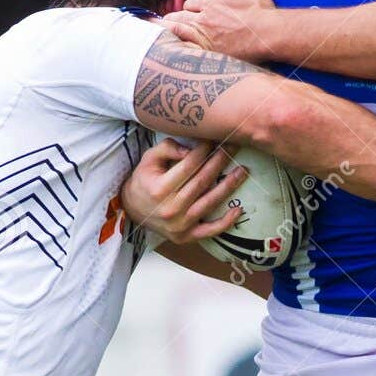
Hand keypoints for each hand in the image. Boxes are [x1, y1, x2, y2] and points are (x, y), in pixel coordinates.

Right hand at [121, 137, 247, 244]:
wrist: (132, 211)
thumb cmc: (144, 181)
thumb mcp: (148, 160)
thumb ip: (166, 149)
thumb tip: (190, 150)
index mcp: (159, 188)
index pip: (188, 166)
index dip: (204, 151)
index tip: (215, 138)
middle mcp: (170, 208)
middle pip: (202, 181)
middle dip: (220, 161)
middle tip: (235, 146)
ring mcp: (180, 225)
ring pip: (210, 202)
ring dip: (229, 186)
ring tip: (243, 171)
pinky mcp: (186, 237)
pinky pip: (210, 231)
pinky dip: (226, 222)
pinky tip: (238, 209)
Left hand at [165, 0, 277, 59]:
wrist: (268, 33)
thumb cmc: (259, 9)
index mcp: (211, 2)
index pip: (192, 3)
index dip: (190, 6)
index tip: (190, 10)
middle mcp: (204, 19)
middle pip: (181, 17)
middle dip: (172, 18)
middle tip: (163, 22)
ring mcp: (205, 37)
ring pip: (179, 32)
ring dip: (169, 31)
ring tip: (160, 33)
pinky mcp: (210, 52)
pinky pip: (187, 48)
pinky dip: (177, 46)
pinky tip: (170, 48)